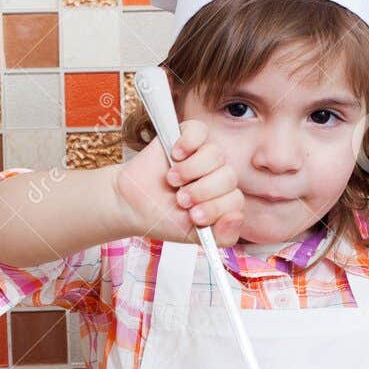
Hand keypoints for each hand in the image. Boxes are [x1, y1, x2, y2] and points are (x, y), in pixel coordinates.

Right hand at [112, 116, 245, 245]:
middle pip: (228, 177)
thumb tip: (237, 217)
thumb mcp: (194, 237)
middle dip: (203, 191)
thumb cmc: (163, 219)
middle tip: (181, 199)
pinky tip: (175, 155)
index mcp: (224, 199)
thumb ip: (222, 236)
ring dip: (191, 170)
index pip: (236, 200)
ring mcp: (203, 155)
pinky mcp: (187, 137)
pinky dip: (188, 143)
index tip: (194, 216)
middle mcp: (218, 175)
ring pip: (215, 155)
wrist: (132, 205)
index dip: (216, 208)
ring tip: (172, 180)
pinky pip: (199, 131)